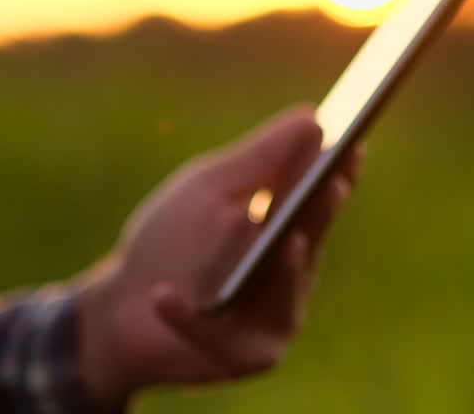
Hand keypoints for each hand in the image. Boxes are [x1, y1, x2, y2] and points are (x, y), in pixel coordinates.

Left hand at [75, 106, 361, 406]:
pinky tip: (164, 295)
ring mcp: (273, 319)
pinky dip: (190, 316)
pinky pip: (221, 336)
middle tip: (332, 183)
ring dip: (284, 271)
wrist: (120, 307)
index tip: (353, 142)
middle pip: (313, 241)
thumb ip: (258, 158)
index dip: (339, 172)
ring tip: (287, 242)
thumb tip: (313, 116)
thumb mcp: (208, 189)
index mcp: (288, 229)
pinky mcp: (244, 357)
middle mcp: (292, 276)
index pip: (322, 199)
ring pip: (285, 294)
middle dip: (322, 214)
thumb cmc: (170, 240)